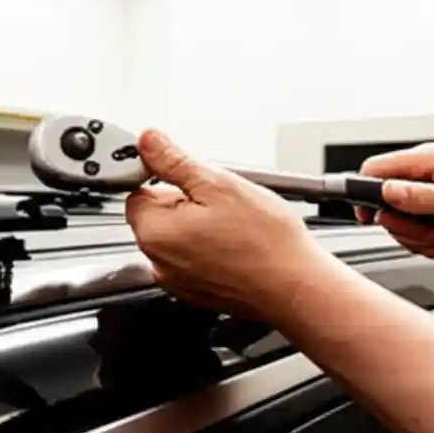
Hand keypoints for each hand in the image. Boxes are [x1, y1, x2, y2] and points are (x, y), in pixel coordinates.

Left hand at [125, 130, 327, 322]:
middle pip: (159, 214)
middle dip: (187, 201)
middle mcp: (158, 261)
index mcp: (154, 232)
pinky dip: (212, 247)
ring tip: (235, 223)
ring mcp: (178, 280)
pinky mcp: (198, 292)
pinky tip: (238, 243)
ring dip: (201, 223)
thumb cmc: (264, 241)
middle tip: (222, 201)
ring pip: (180, 236)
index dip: (165, 177)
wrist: (296, 288)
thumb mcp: (217, 184)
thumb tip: (147, 140)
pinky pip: (196, 258)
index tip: (190, 175)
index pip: (137, 191)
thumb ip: (174, 160)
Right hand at [356, 143, 433, 258]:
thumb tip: (386, 191)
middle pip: (386, 205)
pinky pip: (416, 231)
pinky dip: (432, 242)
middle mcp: (421, 173)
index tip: (370, 219)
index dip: (365, 195)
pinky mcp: (431, 207)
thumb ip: (421, 197)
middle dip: (408, 229)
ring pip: (400, 222)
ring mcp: (426, 191)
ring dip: (423, 239)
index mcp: (425, 161)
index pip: (374, 170)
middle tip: (433, 235)